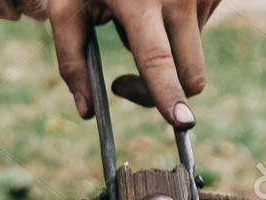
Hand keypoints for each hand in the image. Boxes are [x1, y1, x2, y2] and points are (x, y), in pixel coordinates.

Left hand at [32, 1, 222, 126]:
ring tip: (135, 17)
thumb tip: (87, 112)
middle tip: (122, 84)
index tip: (182, 122)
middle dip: (164, 92)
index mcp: (140, 2)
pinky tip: (155, 6)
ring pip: (191, 54)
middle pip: (189, 72)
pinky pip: (197, 32)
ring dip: (164, 52)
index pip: (158, 59)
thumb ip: (71, 61)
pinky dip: (174, 31)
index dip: (168, 94)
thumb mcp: (68, 7)